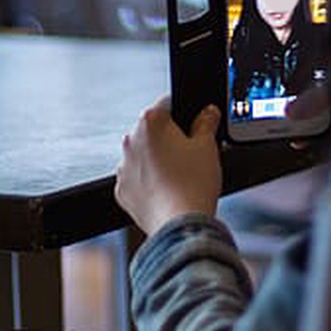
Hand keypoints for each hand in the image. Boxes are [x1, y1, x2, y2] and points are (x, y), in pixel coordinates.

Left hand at [115, 98, 222, 234]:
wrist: (180, 225)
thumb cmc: (193, 184)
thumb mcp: (208, 146)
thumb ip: (207, 122)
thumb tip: (208, 112)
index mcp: (151, 122)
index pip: (168, 105)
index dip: (186, 114)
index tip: (195, 125)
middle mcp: (131, 140)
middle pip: (154, 132)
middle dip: (170, 140)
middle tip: (191, 157)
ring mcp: (123, 167)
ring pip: (144, 157)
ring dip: (158, 162)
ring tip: (180, 178)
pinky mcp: (122, 190)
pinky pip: (136, 180)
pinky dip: (149, 183)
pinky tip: (167, 192)